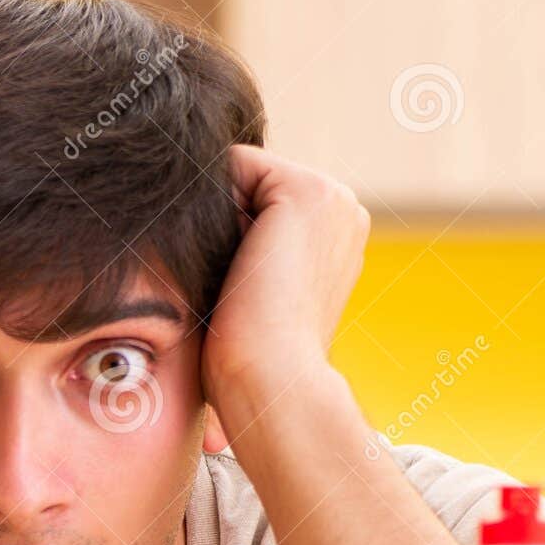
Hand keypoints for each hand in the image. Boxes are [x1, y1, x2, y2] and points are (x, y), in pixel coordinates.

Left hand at [201, 146, 369, 451]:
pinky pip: (234, 164)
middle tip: (232, 284)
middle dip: (223, 221)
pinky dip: (212, 202)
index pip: (262, 202)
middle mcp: (343, 211)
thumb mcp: (250, 292)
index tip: (229, 286)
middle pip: (250, 184)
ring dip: (217, 218)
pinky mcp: (306, 190)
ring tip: (232, 275)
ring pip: (240, 175)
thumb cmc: (251, 359)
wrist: (271, 381)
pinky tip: (226, 254)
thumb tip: (201, 232)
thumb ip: (244, 251)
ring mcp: (332, 197)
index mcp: (336, 237)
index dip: (228, 233)